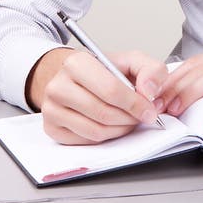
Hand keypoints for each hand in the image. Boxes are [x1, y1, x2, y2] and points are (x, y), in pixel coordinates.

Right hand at [26, 47, 167, 144]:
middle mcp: (58, 86)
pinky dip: (106, 137)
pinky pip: (86, 141)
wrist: (76, 78)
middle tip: (142, 116)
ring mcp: (51, 109)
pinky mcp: (52, 128)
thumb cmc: (103, 71)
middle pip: (104, 113)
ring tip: (129, 119)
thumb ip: (150, 69)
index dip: (135, 104)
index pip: (111, 90)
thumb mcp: (131, 60)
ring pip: (96, 131)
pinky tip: (113, 125)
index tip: (150, 110)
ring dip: (120, 129)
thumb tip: (150, 91)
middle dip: (130, 118)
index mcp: (76, 63)